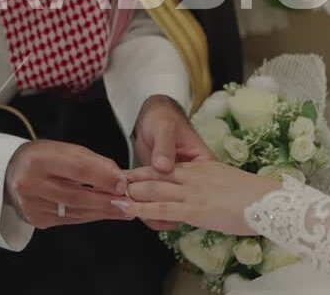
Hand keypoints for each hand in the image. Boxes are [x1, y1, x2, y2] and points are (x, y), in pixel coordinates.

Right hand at [4, 140, 131, 228]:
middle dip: (106, 201)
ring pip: (75, 211)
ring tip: (124, 211)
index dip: (102, 177)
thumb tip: (119, 179)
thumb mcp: (64, 149)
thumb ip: (91, 162)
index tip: (123, 183)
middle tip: (129, 204)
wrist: (10, 172)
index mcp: (38, 159)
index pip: (76, 168)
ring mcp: (31, 205)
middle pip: (76, 195)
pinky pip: (70, 219)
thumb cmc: (43, 157)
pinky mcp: (36, 220)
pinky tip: (104, 213)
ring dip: (102, 212)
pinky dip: (90, 216)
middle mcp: (30, 184)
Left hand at [113, 160, 281, 235]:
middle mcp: (194, 175)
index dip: (146, 170)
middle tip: (113, 183)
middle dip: (133, 179)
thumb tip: (206, 192)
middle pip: (156, 174)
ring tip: (113, 195)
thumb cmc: (256, 194)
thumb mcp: (229, 181)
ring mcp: (192, 191)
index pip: (168, 167)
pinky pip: (162, 208)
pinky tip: (128, 210)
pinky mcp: (194, 208)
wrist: (269, 198)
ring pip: (154, 189)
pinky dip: (142, 209)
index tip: (130, 172)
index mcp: (203, 166)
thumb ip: (212, 184)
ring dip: (132, 192)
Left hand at [132, 95, 214, 230]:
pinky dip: (146, 211)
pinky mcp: (165, 190)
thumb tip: (164, 167)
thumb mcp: (165, 127)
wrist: (153, 115)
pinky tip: (130, 208)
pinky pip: (160, 207)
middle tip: (131, 200)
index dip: (182, 198)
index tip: (156, 199)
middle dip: (158, 206)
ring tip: (128, 206)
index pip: (200, 187)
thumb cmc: (164, 118)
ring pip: (171, 210)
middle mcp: (194, 179)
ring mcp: (179, 187)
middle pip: (182, 203)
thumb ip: (165, 146)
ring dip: (151, 213)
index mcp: (202, 162)